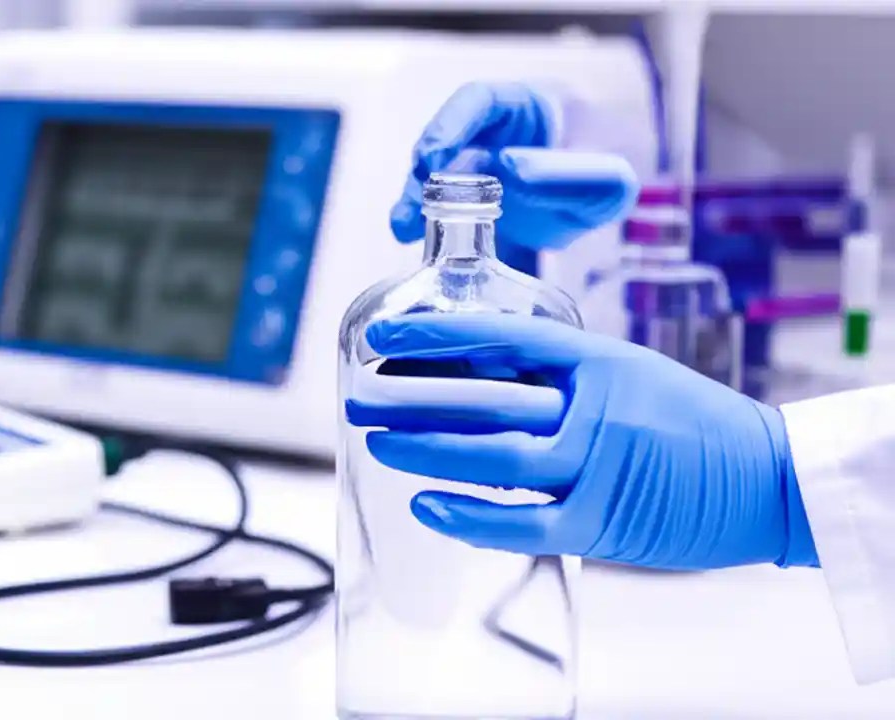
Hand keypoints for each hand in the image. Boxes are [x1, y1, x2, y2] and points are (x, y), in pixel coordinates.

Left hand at [348, 313, 819, 569]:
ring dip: (426, 450)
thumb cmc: (694, 425)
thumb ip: (562, 377)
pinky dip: (468, 516)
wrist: (767, 479)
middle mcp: (593, 407)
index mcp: (599, 361)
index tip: (386, 338)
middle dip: (411, 397)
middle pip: (484, 396)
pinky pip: (519, 522)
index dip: (438, 335)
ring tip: (378, 443)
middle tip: (358, 397)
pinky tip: (426, 506)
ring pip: (492, 457)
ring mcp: (597, 466)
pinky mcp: (600, 521)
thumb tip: (483, 375)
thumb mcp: (629, 375)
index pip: (504, 336)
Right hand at [391, 82, 638, 256]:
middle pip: (446, 138)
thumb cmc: (607, 173)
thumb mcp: (607, 176)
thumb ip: (568, 173)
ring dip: (416, 200)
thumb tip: (509, 170)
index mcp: (524, 106)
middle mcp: (490, 131)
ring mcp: (475, 164)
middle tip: (415, 196)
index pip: (479, 101)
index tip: (433, 155)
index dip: (451, 124)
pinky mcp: (468, 199)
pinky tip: (409, 238)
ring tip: (403, 227)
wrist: (603, 198)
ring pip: (435, 176)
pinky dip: (424, 222)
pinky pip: (440, 206)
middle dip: (425, 167)